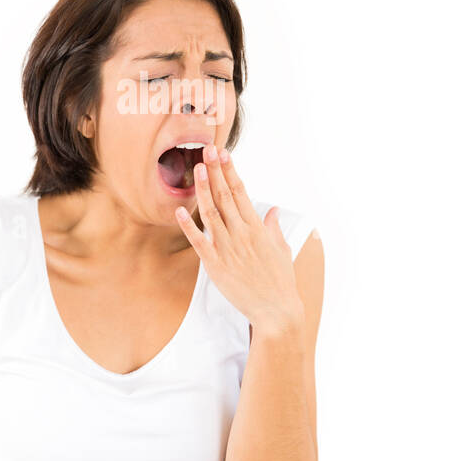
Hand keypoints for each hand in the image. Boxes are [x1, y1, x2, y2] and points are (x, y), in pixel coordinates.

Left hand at [175, 145, 303, 330]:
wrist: (276, 311)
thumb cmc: (280, 281)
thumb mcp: (281, 250)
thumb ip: (273, 228)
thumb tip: (271, 210)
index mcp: (257, 228)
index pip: (241, 192)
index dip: (231, 171)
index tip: (225, 154)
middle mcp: (242, 234)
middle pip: (225, 196)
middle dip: (216, 171)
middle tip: (208, 149)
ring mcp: (228, 249)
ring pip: (211, 213)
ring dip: (203, 189)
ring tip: (197, 168)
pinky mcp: (216, 266)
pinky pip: (199, 242)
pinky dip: (188, 226)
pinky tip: (179, 210)